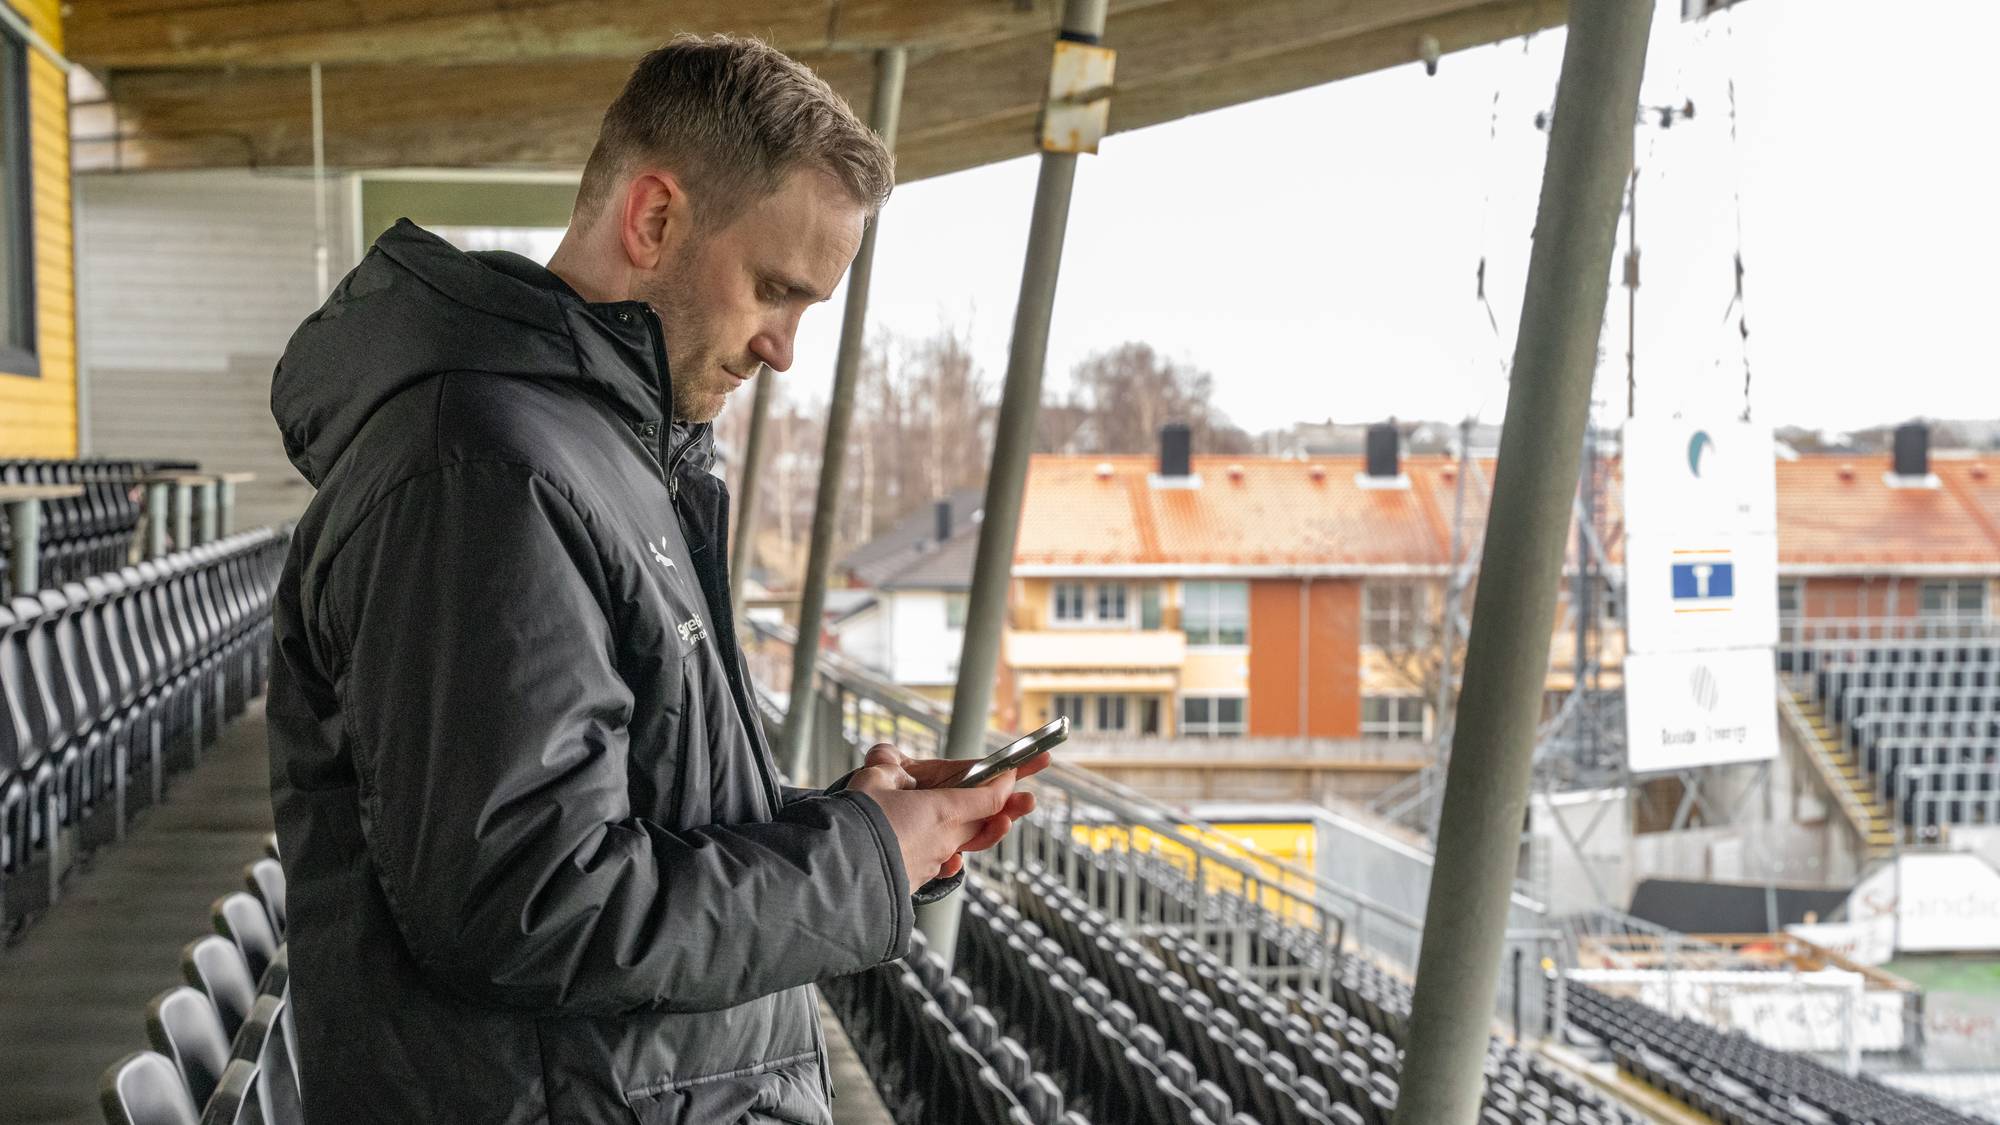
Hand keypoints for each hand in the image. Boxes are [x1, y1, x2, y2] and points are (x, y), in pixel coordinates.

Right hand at [846, 744, 1039, 883]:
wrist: (840, 876)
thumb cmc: (856, 825)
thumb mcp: (872, 781)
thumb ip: (888, 769)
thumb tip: (890, 764)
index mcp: (942, 811)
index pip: (988, 796)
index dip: (1005, 782)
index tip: (1014, 771)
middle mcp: (946, 839)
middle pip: (986, 822)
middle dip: (1007, 808)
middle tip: (1029, 799)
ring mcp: (934, 862)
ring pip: (965, 842)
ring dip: (980, 831)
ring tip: (997, 822)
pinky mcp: (919, 878)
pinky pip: (942, 859)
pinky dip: (949, 849)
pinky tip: (951, 850)